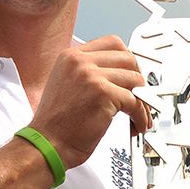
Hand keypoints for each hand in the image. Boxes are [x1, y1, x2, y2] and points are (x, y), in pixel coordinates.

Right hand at [29, 35, 149, 171]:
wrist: (47, 145)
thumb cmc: (56, 124)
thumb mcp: (66, 84)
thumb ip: (89, 73)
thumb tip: (119, 74)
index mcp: (71, 56)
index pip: (112, 43)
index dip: (128, 60)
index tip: (132, 74)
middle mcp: (80, 62)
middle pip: (128, 58)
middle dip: (138, 79)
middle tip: (140, 95)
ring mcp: (92, 76)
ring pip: (135, 79)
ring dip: (143, 100)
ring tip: (139, 115)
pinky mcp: (104, 94)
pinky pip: (136, 102)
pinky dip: (141, 116)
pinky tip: (138, 125)